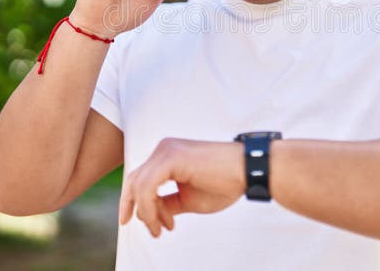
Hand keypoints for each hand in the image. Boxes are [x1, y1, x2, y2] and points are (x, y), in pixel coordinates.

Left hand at [119, 138, 245, 237]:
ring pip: (139, 185)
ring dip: (146, 213)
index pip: (141, 180)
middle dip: (131, 207)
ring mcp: (166, 151)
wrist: (247, 171)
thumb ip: (168, 203)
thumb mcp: (189, 199)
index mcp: (167, 156)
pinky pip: (147, 186)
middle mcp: (164, 149)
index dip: (140, 206)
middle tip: (141, 228)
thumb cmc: (223, 184)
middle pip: (134, 180)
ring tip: (159, 230)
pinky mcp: (171, 157)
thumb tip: (151, 213)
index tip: (155, 227)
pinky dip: (149, 207)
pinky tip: (162, 221)